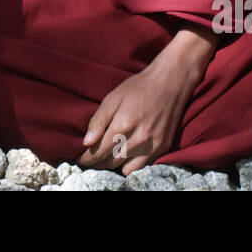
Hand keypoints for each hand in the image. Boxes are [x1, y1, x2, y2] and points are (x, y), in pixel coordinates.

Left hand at [77, 26, 214, 174]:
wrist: (170, 82)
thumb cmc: (139, 87)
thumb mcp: (113, 97)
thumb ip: (99, 120)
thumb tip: (86, 142)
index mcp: (123, 125)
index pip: (99, 151)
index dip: (87, 158)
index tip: (81, 159)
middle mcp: (139, 139)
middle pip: (111, 162)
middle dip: (98, 162)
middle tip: (92, 158)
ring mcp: (152, 146)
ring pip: (126, 169)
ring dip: (115, 164)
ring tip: (108, 156)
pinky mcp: (162, 148)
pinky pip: (142, 166)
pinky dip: (131, 163)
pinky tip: (126, 153)